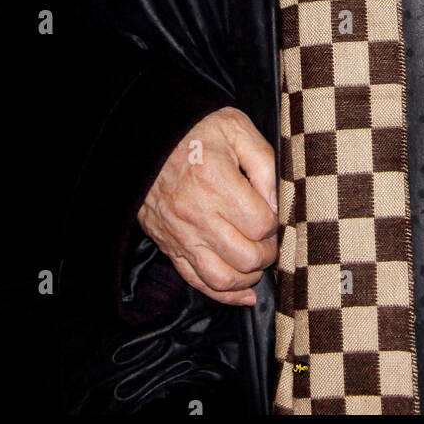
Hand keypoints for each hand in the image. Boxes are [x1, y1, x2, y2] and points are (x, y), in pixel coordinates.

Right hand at [138, 106, 277, 305]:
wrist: (147, 140)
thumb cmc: (195, 131)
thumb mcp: (236, 129)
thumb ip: (263, 163)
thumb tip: (276, 203)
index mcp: (215, 181)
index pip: (260, 223)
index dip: (275, 224)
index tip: (272, 214)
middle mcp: (197, 213)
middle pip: (246, 256)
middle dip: (267, 254)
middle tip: (269, 240)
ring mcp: (181, 235)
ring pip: (222, 278)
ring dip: (248, 278)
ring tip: (257, 262)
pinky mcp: (170, 246)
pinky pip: (197, 282)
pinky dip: (224, 295)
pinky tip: (244, 292)